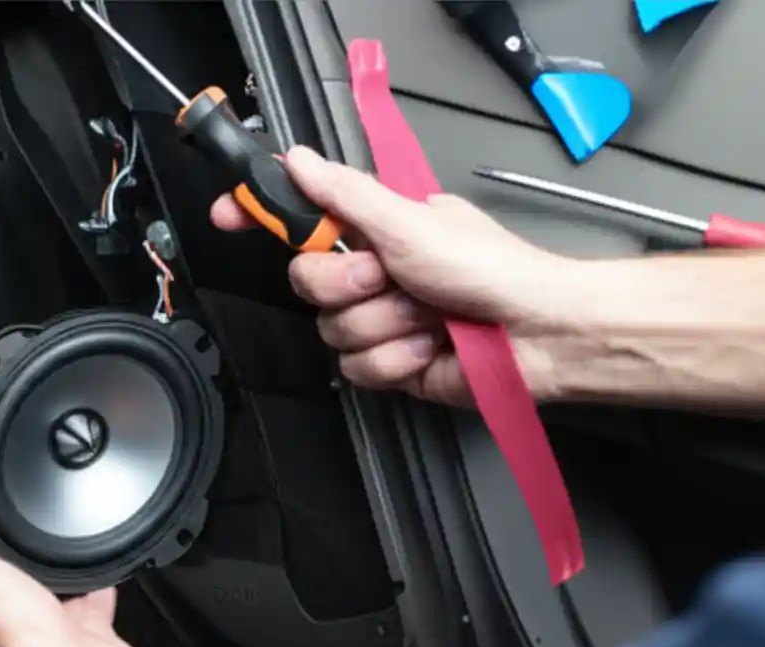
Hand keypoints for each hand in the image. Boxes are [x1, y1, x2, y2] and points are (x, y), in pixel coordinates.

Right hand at [211, 146, 576, 403]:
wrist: (536, 337)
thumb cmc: (488, 269)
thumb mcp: (410, 220)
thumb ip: (345, 194)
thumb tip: (298, 159)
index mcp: (376, 228)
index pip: (302, 217)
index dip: (261, 215)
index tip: (228, 213)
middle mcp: (373, 271)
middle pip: (305, 282)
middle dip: (347, 285)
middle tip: (389, 276)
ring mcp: (381, 320)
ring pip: (331, 330)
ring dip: (382, 325)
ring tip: (427, 317)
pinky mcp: (391, 365)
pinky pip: (356, 369)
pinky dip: (396, 360)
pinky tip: (429, 350)